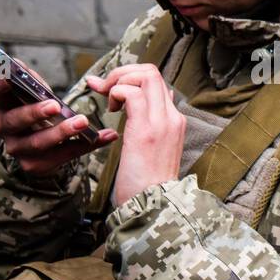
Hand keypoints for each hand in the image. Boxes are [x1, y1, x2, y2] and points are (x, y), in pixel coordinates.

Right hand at [0, 60, 117, 175]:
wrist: (41, 144)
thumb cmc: (37, 109)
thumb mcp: (33, 93)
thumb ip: (30, 81)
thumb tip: (22, 68)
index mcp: (1, 103)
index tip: (7, 78)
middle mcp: (4, 128)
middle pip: (16, 121)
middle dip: (35, 113)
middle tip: (54, 106)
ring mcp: (18, 149)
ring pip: (38, 143)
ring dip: (62, 132)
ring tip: (83, 122)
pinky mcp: (35, 165)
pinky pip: (63, 155)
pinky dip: (86, 145)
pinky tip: (106, 136)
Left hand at [86, 63, 184, 206]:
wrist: (153, 207)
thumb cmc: (146, 184)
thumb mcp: (154, 150)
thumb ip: (151, 127)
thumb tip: (143, 106)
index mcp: (174, 121)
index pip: (157, 83)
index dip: (131, 79)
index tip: (110, 89)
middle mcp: (172, 117)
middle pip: (151, 72)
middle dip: (123, 73)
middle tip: (105, 89)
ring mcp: (161, 121)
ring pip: (144, 76)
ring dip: (118, 81)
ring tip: (108, 101)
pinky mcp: (146, 130)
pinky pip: (131, 93)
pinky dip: (116, 94)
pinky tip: (110, 112)